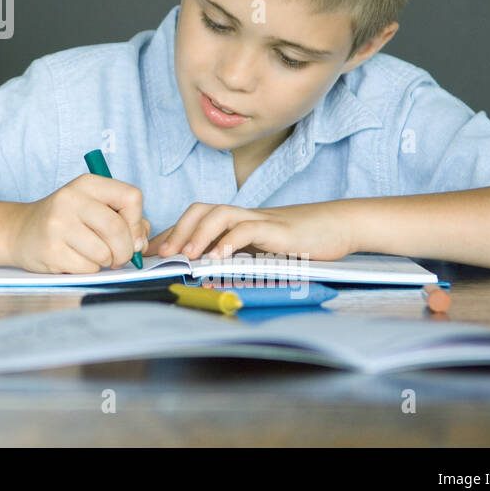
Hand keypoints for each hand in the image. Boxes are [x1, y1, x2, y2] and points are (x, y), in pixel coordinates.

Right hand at [9, 175, 150, 272]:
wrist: (21, 230)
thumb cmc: (67, 220)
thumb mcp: (94, 207)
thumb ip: (125, 220)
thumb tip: (139, 244)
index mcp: (87, 184)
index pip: (131, 197)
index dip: (137, 221)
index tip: (131, 234)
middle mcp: (70, 199)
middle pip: (118, 228)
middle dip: (125, 250)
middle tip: (119, 256)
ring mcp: (58, 224)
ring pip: (104, 253)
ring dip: (106, 262)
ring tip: (94, 256)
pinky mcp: (51, 250)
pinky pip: (87, 268)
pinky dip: (89, 269)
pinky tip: (76, 260)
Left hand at [145, 201, 354, 261]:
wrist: (338, 226)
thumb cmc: (300, 244)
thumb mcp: (264, 254)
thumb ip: (238, 261)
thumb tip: (207, 280)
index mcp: (236, 222)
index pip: (195, 220)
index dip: (172, 234)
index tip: (151, 253)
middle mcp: (243, 216)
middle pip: (200, 210)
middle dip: (177, 230)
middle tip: (162, 254)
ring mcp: (260, 219)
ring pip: (219, 214)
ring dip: (198, 234)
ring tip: (187, 256)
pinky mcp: (278, 229)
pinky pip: (248, 228)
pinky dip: (230, 241)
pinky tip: (219, 257)